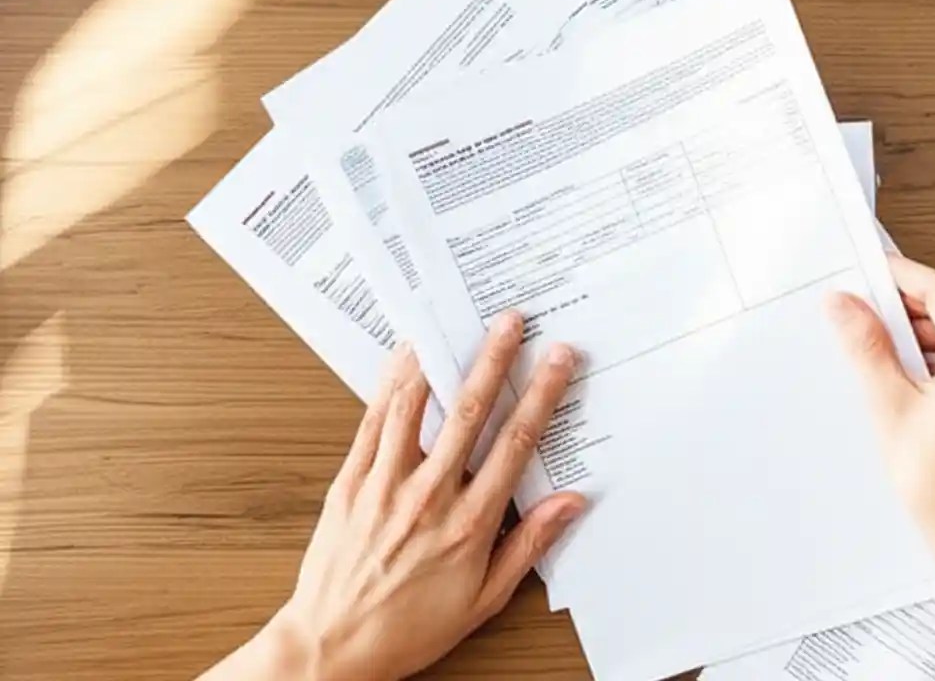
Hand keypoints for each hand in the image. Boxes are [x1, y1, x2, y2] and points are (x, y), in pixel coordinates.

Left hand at [200, 311, 585, 680]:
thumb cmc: (408, 629)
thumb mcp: (484, 599)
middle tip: (512, 322)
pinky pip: (373, 422)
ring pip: (415, 406)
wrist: (331, 646)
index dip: (541, 394)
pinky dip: (390, 385)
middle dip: (495, 360)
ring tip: (454, 325)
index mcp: (469, 524)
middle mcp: (428, 496)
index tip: (557, 361)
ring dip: (439, 360)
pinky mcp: (349, 483)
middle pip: (470, 411)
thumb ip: (529, 545)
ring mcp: (384, 485)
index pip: (515, 442)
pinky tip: (404, 361)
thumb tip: (569, 503)